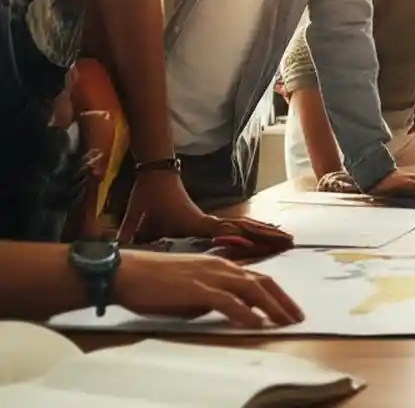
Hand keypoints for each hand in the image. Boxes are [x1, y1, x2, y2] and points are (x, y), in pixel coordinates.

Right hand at [114, 250, 303, 328]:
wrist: (127, 273)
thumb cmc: (154, 281)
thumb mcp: (191, 287)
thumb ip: (213, 295)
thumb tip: (229, 309)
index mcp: (220, 266)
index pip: (258, 278)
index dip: (277, 293)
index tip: (290, 308)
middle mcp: (221, 267)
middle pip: (263, 282)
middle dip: (284, 300)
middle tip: (298, 317)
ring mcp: (210, 276)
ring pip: (252, 289)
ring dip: (272, 307)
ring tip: (286, 322)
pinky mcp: (197, 289)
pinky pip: (228, 301)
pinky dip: (245, 313)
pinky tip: (257, 324)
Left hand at [120, 171, 293, 252]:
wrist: (156, 174)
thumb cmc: (146, 198)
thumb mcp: (134, 219)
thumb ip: (128, 236)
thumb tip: (115, 250)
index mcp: (193, 222)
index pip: (222, 231)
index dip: (239, 237)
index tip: (256, 244)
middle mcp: (208, 220)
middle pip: (244, 227)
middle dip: (266, 235)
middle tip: (289, 241)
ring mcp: (212, 219)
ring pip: (245, 226)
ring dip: (266, 232)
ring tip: (288, 239)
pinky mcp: (211, 220)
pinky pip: (240, 226)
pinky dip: (257, 230)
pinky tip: (269, 234)